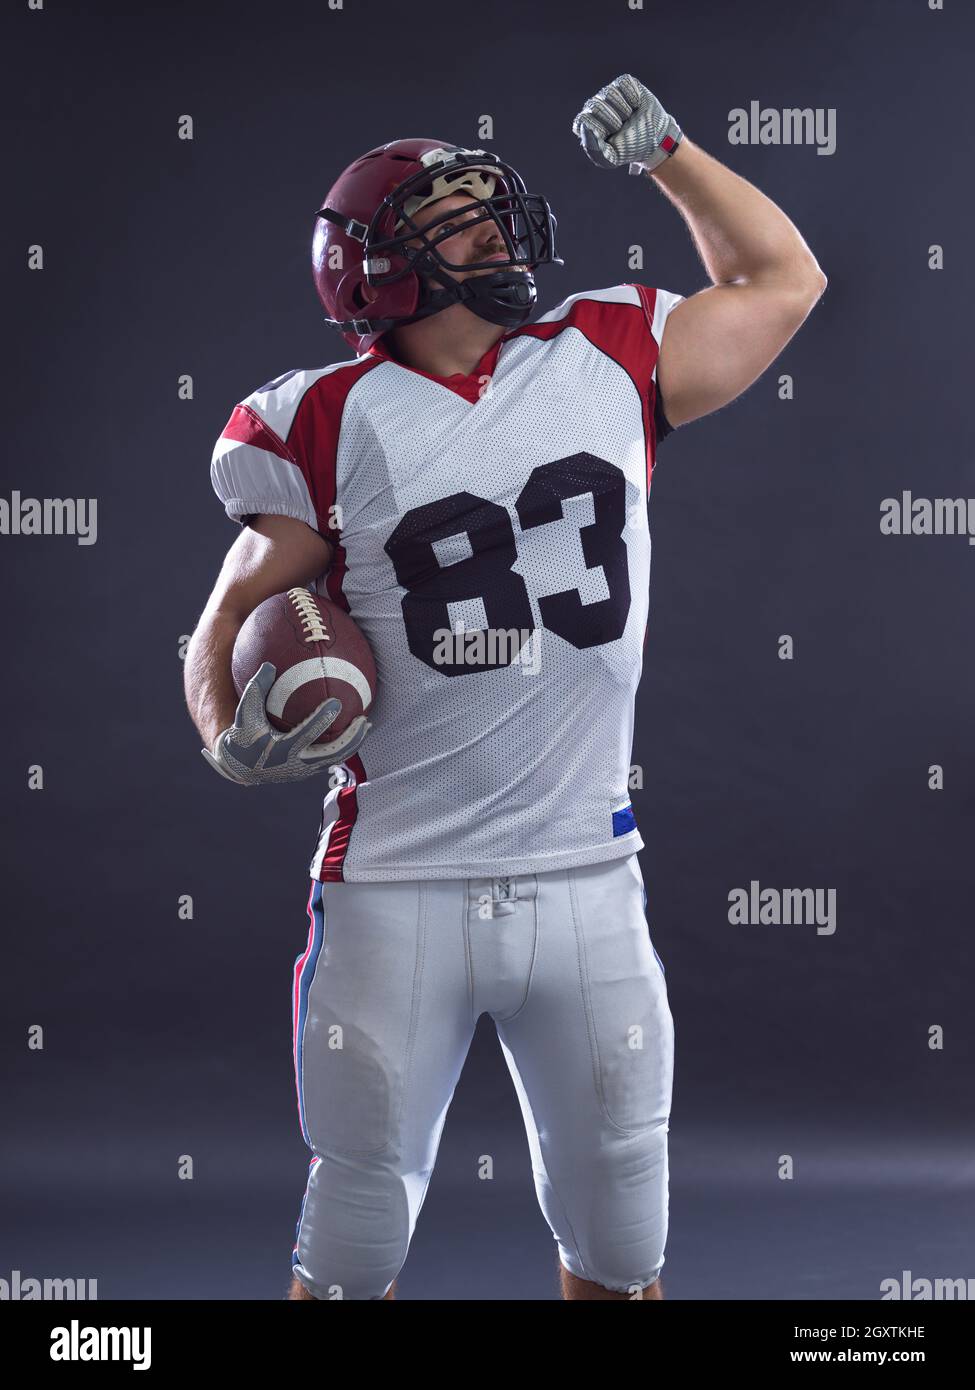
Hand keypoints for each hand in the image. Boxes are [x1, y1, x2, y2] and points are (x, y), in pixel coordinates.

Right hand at [201, 662, 370, 785]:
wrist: (240, 767)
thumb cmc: (243, 735)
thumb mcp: (245, 712)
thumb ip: (256, 688)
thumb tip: (269, 664)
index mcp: (282, 750)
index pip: (307, 734)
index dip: (322, 719)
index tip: (336, 701)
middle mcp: (297, 764)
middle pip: (332, 754)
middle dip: (351, 738)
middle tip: (363, 719)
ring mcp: (305, 770)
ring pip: (336, 758)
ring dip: (353, 742)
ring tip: (366, 724)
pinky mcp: (309, 771)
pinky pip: (332, 757)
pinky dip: (345, 744)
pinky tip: (353, 728)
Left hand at [572, 73, 681, 174]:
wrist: (654, 139)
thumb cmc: (630, 148)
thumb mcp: (611, 158)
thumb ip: (594, 149)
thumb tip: (585, 126)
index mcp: (586, 125)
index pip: (583, 120)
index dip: (600, 129)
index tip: (611, 136)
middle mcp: (594, 107)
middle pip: (596, 105)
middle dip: (613, 120)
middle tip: (622, 128)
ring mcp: (608, 94)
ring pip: (609, 93)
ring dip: (624, 110)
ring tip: (629, 117)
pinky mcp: (623, 84)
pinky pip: (624, 83)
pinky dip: (633, 97)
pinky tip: (635, 106)